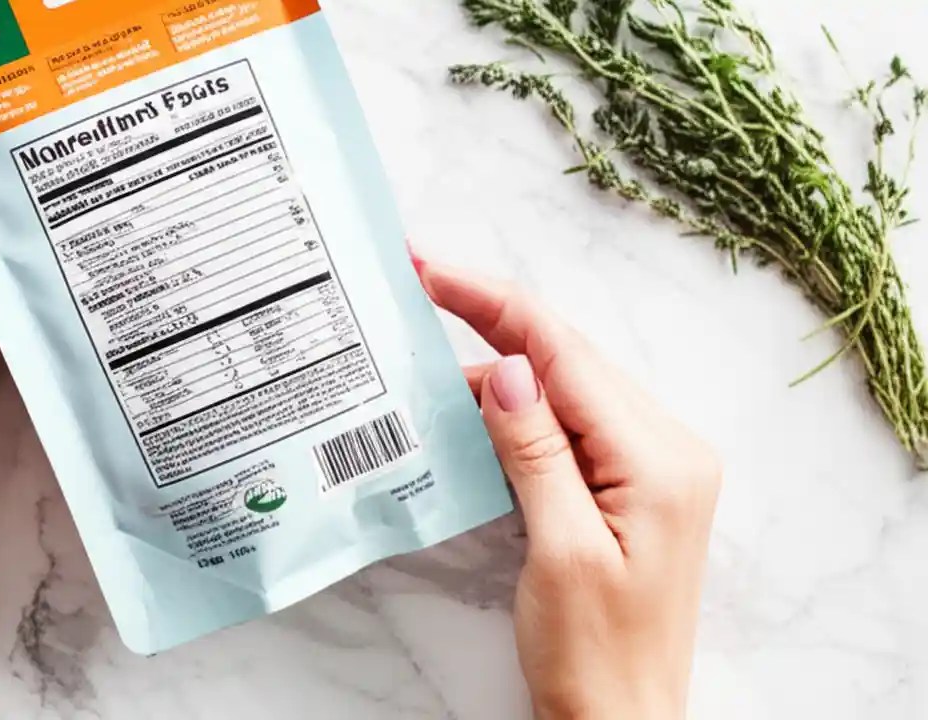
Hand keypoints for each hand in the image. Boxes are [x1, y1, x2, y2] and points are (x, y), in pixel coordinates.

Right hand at [414, 256, 721, 719]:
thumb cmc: (595, 654)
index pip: (565, 353)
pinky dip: (520, 414)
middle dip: (493, 325)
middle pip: (569, 359)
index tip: (431, 270)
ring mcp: (652, 466)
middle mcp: (667, 448)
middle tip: (421, 290)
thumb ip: (535, 450)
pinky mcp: (630, 486)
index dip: (493, 303)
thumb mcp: (559, 549)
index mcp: (659, 458)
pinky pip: (569, 426)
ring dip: (503, 375)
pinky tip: (478, 414)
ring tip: (433, 375)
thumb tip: (510, 369)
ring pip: (566, 388)